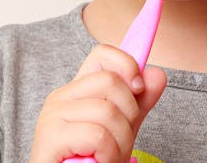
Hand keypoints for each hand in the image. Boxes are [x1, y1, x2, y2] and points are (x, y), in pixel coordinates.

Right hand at [28, 43, 166, 162]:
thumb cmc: (94, 158)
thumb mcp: (122, 126)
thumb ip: (139, 102)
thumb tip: (157, 73)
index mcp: (77, 90)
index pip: (102, 54)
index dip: (126, 63)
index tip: (139, 88)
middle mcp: (61, 97)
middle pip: (111, 81)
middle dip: (130, 114)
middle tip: (123, 139)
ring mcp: (52, 116)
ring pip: (108, 111)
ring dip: (121, 142)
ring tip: (112, 156)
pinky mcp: (50, 137)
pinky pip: (98, 136)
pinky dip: (109, 154)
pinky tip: (101, 162)